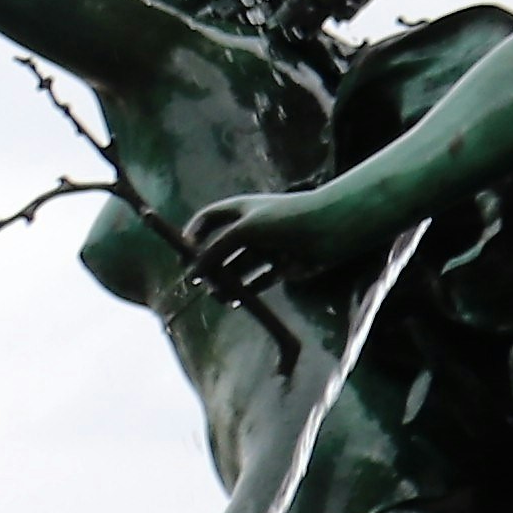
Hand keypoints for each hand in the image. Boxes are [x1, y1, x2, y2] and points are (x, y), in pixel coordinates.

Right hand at [167, 181, 368, 305]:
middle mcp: (251, 229)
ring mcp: (266, 248)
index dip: (192, 236)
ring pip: (238, 269)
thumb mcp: (243, 231)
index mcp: (240, 211)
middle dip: (209, 266)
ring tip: (220, 296)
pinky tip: (239, 301)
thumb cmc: (284, 220)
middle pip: (220, 249)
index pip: (207, 221)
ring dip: (226, 283)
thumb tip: (193, 273)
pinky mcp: (281, 267)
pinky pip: (258, 282)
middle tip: (199, 284)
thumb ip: (216, 252)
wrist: (329, 229)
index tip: (183, 256)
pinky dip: (247, 292)